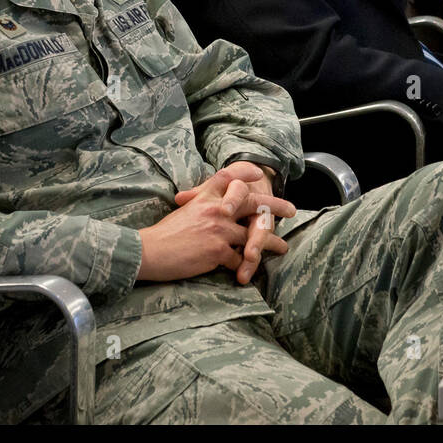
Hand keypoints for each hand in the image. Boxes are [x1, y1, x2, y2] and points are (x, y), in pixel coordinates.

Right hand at [148, 163, 294, 283]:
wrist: (151, 251)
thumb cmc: (163, 234)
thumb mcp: (183, 210)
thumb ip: (199, 204)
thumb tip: (211, 205)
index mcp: (206, 197)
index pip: (228, 176)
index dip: (244, 173)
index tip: (258, 173)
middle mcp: (217, 209)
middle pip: (253, 202)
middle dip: (275, 206)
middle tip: (291, 210)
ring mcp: (220, 229)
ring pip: (253, 235)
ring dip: (270, 243)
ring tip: (282, 248)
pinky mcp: (219, 250)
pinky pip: (240, 258)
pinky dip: (246, 265)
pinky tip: (252, 270)